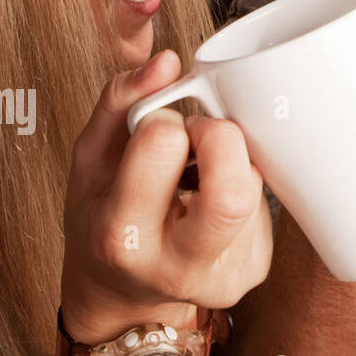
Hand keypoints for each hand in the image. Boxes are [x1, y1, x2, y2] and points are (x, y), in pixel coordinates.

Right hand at [60, 50, 272, 346]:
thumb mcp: (89, 160)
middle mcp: (176, 267)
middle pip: (233, 191)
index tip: (157, 127)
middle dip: (221, 138)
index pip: (164, 146)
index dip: (166, 119)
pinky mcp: (256, 267)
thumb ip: (120, 102)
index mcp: (122, 237)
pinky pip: (266, 202)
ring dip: (232, 159)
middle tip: (197, 137)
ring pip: (256, 185)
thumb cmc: (101, 219)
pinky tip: (212, 195)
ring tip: (197, 172)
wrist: (120, 294)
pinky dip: (243, 181)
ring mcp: (225, 275)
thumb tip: (167, 62)